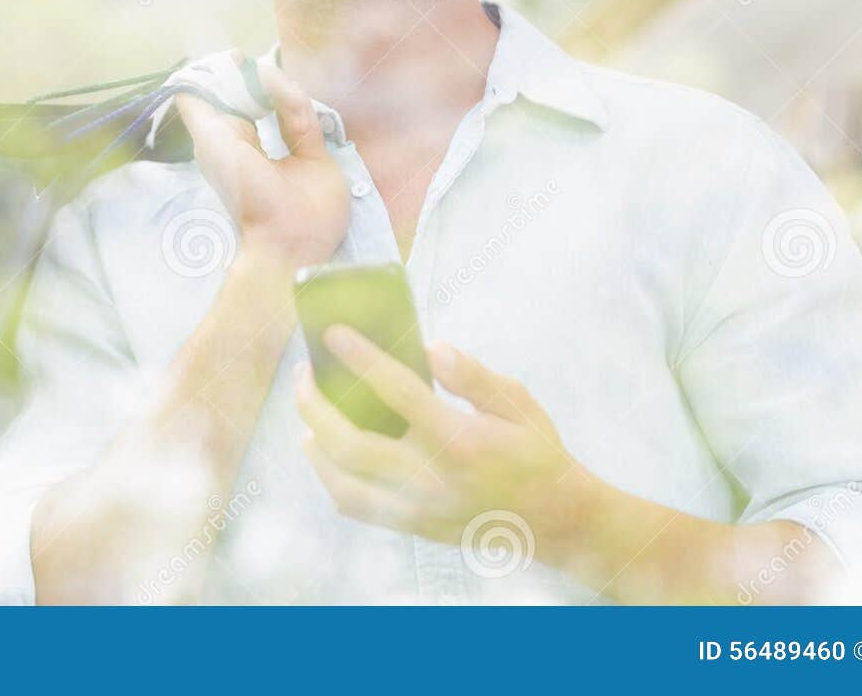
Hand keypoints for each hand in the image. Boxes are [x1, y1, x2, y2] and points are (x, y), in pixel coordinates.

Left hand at [174, 59, 348, 267]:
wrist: (289, 235)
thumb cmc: (244, 190)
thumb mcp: (212, 143)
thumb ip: (198, 107)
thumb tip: (189, 75)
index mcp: (224, 141)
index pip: (221, 96)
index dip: (225, 73)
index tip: (234, 57)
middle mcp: (252, 140)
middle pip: (252, 93)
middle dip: (253, 77)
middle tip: (254, 67)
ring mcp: (285, 144)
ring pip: (281, 99)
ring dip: (276, 87)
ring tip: (271, 81)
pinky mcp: (314, 150)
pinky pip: (304, 114)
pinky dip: (296, 102)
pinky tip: (289, 96)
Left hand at [294, 329, 592, 561]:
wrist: (556, 521)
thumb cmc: (536, 453)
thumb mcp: (516, 403)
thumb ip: (472, 376)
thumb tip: (429, 349)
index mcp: (459, 440)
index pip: (397, 391)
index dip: (360, 358)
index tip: (334, 334)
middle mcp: (431, 478)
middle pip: (350, 443)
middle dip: (315, 404)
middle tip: (305, 374)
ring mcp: (417, 508)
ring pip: (342, 482)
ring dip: (315, 444)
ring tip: (307, 415)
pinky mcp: (412, 526)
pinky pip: (355, 506)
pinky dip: (332, 478)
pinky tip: (327, 454)